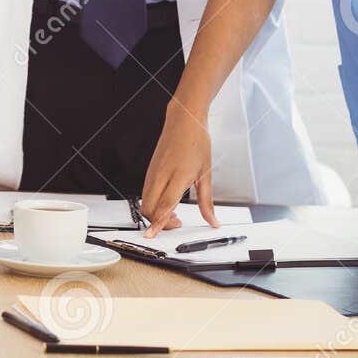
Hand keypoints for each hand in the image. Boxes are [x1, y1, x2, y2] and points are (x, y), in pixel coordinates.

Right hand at [139, 101, 215, 235]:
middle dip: (158, 223)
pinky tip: (167, 203)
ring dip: (155, 214)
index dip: (158, 223)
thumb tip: (213, 220)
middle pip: (149, 208)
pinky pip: (145, 193)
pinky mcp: (149, 171)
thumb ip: (207, 202)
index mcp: (178, 176)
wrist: (183, 121)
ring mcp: (152, 173)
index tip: (152, 236)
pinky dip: (153, 204)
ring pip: (145, 202)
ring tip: (174, 215)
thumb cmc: (196, 142)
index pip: (164, 206)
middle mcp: (161, 176)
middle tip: (176, 223)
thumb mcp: (206, 174)